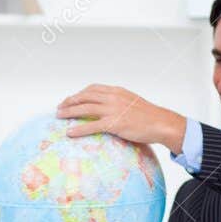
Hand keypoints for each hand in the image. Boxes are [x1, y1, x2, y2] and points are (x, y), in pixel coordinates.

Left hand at [56, 84, 186, 152]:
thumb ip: (119, 102)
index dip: (79, 93)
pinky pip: (91, 126)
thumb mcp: (132, 102)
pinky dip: (78, 129)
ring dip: (69, 112)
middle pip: (85, 96)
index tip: (71, 99)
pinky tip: (70, 132)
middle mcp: (113, 97)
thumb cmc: (149, 116)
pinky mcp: (114, 124)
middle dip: (70, 101)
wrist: (161, 123)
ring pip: (85, 108)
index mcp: (117, 91)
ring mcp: (113, 110)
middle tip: (59, 107)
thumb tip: (108, 109)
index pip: (93, 88)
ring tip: (59, 116)